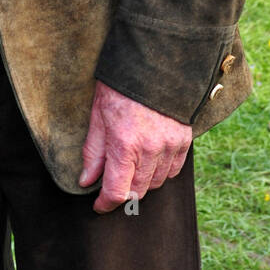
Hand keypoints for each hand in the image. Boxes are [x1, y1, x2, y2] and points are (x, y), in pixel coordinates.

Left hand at [78, 80, 191, 212]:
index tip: (98, 206)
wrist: (153, 63)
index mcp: (125, 143)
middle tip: (111, 183)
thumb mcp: (98, 114)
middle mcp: (150, 149)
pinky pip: (173, 171)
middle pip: (137, 192)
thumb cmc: (120, 86)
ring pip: (155, 183)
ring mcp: (170, 146)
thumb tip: (86, 180)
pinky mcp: (183, 141)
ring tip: (129, 167)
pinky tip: (149, 160)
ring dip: (141, 183)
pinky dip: (160, 172)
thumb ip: (93, 151)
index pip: (116, 191)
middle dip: (122, 193)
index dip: (105, 204)